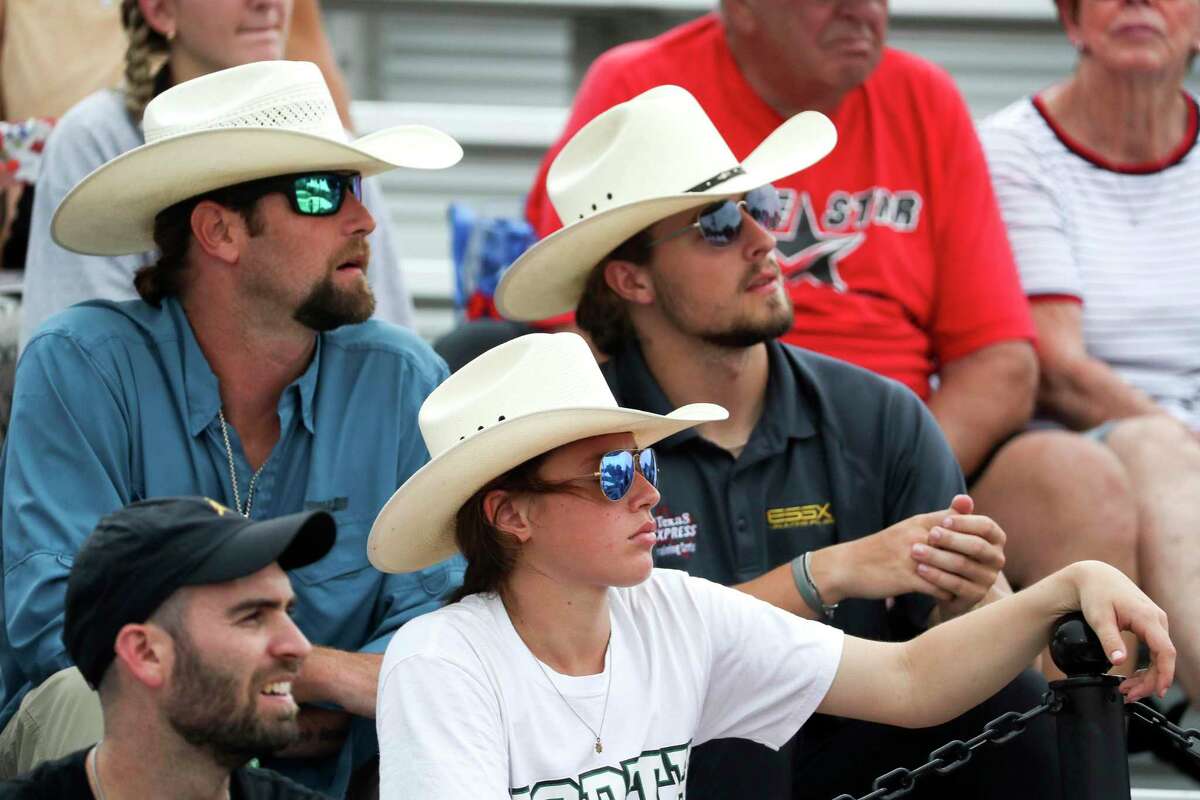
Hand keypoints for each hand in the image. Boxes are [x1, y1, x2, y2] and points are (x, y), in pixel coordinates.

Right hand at [815, 495, 971, 602]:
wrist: (846, 566)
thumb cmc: (879, 551)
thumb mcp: (905, 530)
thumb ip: (933, 523)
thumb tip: (961, 515)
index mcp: (918, 522)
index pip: (958, 521)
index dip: (975, 535)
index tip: (984, 548)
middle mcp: (917, 536)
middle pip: (960, 543)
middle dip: (974, 558)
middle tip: (986, 570)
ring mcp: (911, 557)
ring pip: (952, 566)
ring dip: (964, 578)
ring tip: (972, 586)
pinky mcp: (904, 578)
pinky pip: (937, 587)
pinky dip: (948, 593)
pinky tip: (952, 598)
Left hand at [913, 495, 1006, 619]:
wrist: (946, 584)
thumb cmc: (950, 549)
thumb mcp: (953, 531)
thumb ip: (957, 515)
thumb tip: (962, 498)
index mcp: (996, 538)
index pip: (986, 526)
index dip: (965, 522)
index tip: (943, 521)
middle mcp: (997, 559)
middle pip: (977, 547)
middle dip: (951, 540)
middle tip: (929, 535)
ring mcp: (988, 579)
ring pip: (964, 566)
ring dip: (938, 558)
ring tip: (916, 551)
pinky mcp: (975, 596)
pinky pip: (956, 585)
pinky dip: (936, 576)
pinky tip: (920, 569)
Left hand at [1066, 561, 1173, 702]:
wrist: (1095, 577)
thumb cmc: (1096, 594)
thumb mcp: (1098, 618)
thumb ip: (1109, 639)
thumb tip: (1118, 661)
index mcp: (1148, 618)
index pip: (1165, 651)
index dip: (1164, 674)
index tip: (1158, 691)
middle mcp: (1157, 620)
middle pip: (1163, 658)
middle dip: (1149, 681)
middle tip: (1128, 694)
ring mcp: (1155, 622)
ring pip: (1159, 656)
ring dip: (1146, 676)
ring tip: (1127, 689)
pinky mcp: (1150, 625)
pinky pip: (1154, 650)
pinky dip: (1146, 666)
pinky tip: (1133, 677)